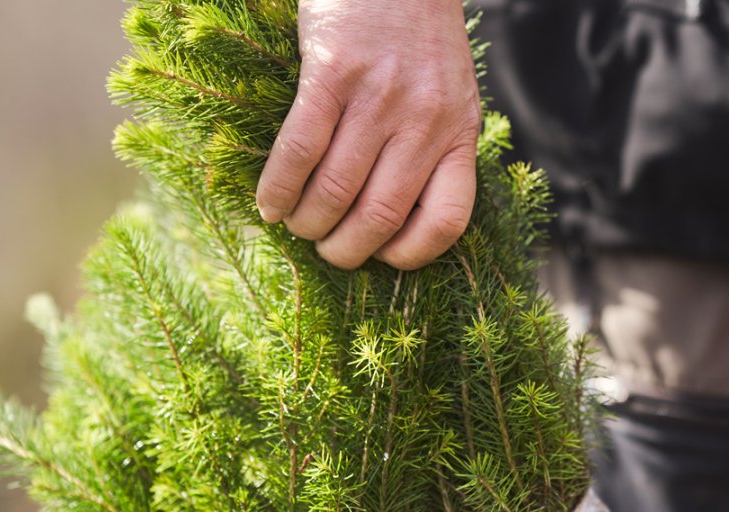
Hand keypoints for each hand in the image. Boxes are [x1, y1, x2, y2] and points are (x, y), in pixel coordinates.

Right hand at [256, 0, 479, 269]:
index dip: (410, 254)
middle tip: (326, 249)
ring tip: (295, 226)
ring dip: (307, 223)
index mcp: (458, 132)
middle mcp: (424, 120)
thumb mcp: (449, 93)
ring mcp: (378, 97)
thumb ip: (434, 146)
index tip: (383, 258)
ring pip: (335, 190)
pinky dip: (278, 189)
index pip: (447, 219)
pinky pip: (299, 151)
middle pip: (379, 217)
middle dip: (344, 250)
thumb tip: (393, 217)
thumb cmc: (418, 36)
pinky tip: (269, 204)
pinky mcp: (331, 73)